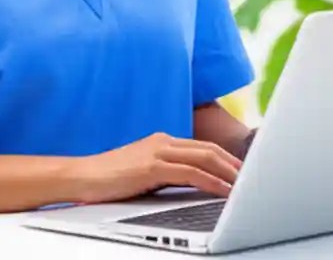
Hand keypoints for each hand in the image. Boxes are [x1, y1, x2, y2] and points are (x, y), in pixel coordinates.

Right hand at [72, 132, 241, 203]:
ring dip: (229, 173)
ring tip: (245, 186)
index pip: (202, 147)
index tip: (241, 171)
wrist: (80, 177)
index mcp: (161, 141)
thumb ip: (165, 173)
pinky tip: (223, 191)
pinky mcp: (152, 167)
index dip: (225, 158)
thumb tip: (191, 184)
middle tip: (252, 178)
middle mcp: (162, 141)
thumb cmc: (108, 179)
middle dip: (233, 164)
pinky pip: (191, 173)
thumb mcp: (142, 172)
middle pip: (209, 149)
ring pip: (205, 158)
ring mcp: (157, 152)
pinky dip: (212, 181)